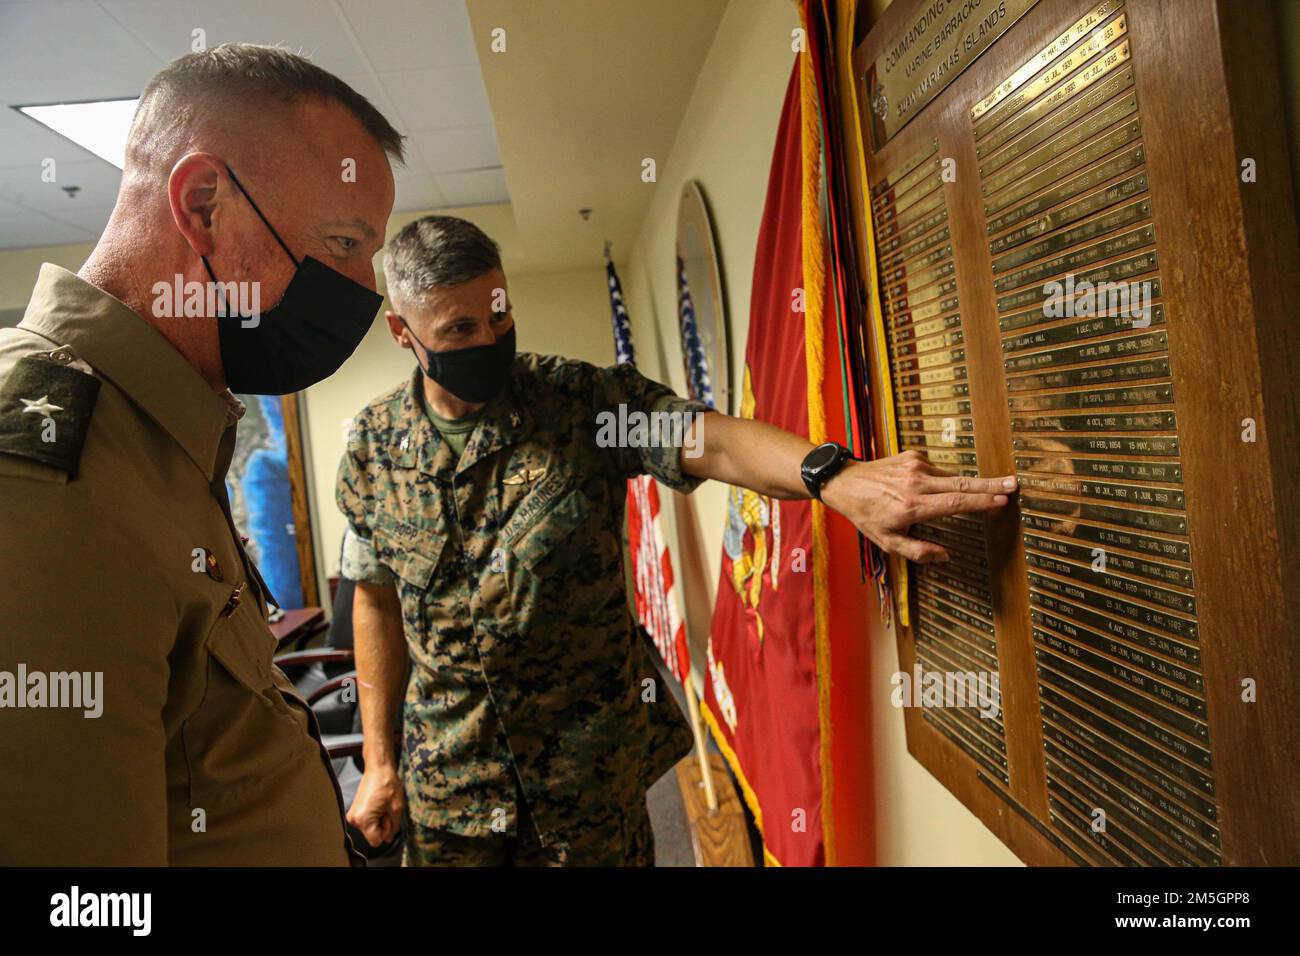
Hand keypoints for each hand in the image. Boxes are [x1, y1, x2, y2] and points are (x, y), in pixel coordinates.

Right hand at [346, 763, 405, 846]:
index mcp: (363, 820)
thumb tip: (388, 839)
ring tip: (382, 804)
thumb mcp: (397, 808)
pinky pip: (367, 822)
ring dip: (379, 820)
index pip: (376, 841)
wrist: (378, 768)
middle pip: (373, 835)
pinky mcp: (354, 811)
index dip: (386, 831)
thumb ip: (394, 827)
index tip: (387, 815)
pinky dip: (374, 816)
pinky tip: (378, 804)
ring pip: (370, 829)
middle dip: (383, 825)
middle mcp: (354, 820)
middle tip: (385, 808)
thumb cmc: (388, 784)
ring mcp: (352, 816)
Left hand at [819, 449, 1016, 563]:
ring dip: (973, 483)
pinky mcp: (913, 456)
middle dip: (990, 485)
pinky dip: (944, 480)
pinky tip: (940, 488)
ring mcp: (915, 467)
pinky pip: (937, 471)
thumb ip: (918, 552)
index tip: (1002, 501)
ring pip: (952, 477)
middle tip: (1014, 484)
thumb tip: (946, 557)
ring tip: (996, 487)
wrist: (845, 483)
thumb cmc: (867, 515)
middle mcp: (916, 484)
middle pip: (961, 484)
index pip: (955, 503)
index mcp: (912, 506)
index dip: (980, 502)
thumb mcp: (887, 542)